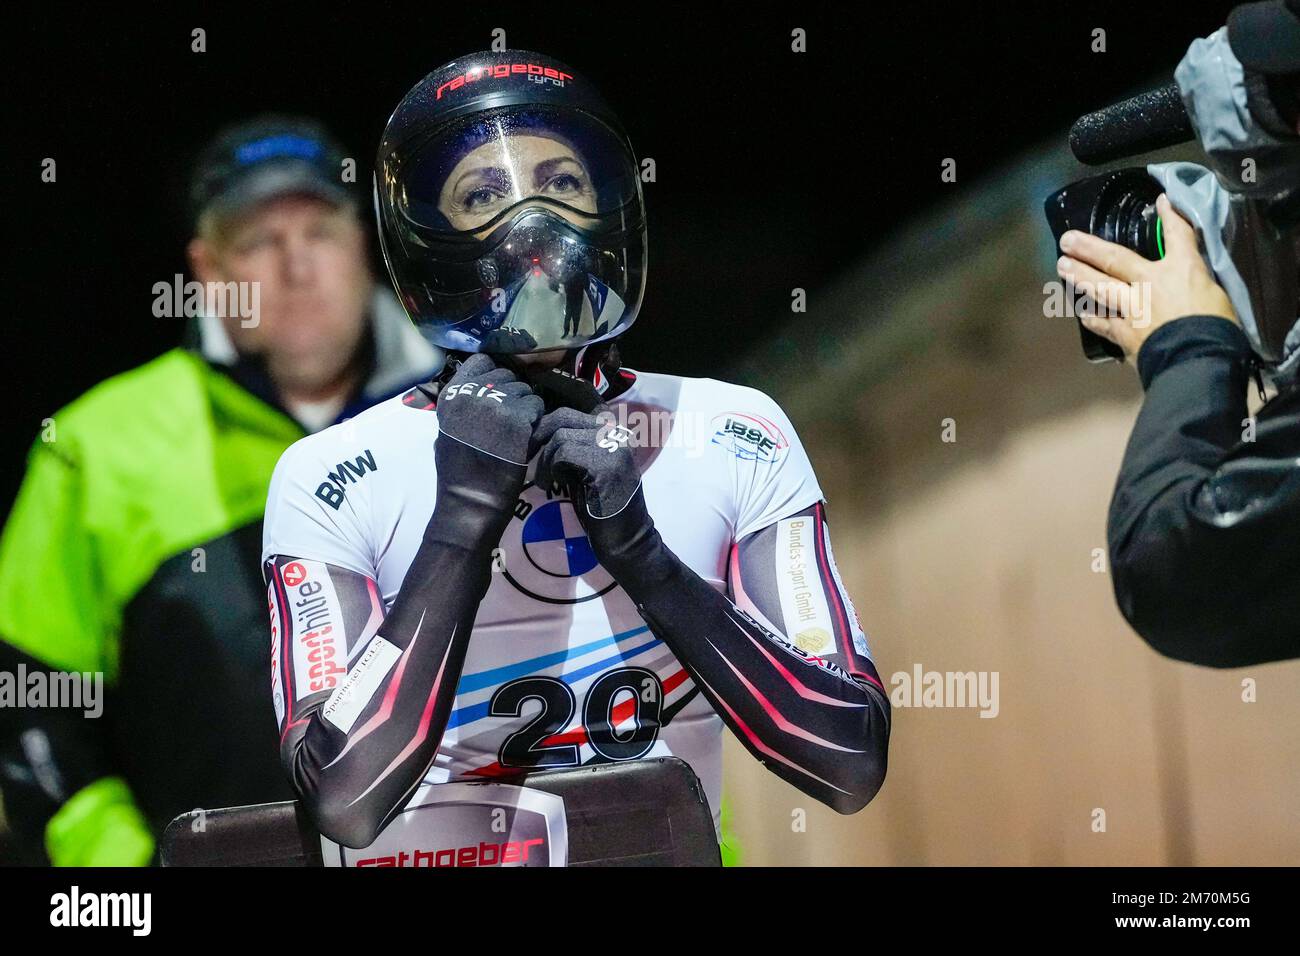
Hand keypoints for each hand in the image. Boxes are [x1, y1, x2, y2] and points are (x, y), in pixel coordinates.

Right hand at [433, 354, 544, 525]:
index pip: (480, 361)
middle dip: (512, 393)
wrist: (470, 502)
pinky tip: (526, 436)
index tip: (498, 391)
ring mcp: (495, 405)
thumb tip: (485, 387)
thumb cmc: (458, 473)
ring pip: (525, 389)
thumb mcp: (448, 430)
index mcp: (450, 395)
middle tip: (510, 417)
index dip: (494, 374)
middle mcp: (471, 394)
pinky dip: (536, 419)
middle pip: (506, 374)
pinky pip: (537, 406)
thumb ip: (464, 404)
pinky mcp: (517, 419)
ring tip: (517, 429)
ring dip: (526, 406)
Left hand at [529, 405, 652, 572]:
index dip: (543, 428)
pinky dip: (550, 468)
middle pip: (563, 418)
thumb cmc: (601, 508)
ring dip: (544, 460)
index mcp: (613, 431)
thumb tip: (536, 429)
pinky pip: (564, 453)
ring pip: (561, 436)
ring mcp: (614, 448)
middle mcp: (617, 433)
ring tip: (542, 480)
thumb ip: (572, 447)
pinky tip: (549, 485)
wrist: (626, 541)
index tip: (530, 448)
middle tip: (526, 460)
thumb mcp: (585, 469)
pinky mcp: (606, 466)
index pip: (569, 413)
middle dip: (538, 438)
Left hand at [1055, 193, 1236, 362]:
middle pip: (1116, 259)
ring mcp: (1132, 308)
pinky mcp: (1124, 333)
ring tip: (1062, 266)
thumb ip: (1196, 280)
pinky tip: (1083, 314)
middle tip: (1067, 240)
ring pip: (1100, 288)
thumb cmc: (1217, 325)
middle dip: (1090, 248)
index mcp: (1183, 269)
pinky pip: (1104, 324)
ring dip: (1080, 276)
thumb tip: (1188, 275)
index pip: (1177, 235)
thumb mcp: (1216, 292)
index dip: (1170, 217)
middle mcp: (1150, 282)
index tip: (1161, 202)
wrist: (1198, 357)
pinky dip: (1093, 319)